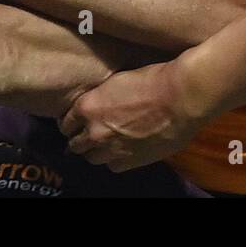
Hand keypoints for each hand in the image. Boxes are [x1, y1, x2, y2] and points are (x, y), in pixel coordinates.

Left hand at [58, 62, 203, 172]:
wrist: (180, 97)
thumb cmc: (152, 79)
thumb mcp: (116, 81)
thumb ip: (101, 98)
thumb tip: (98, 105)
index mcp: (87, 107)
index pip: (65, 123)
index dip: (70, 123)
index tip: (75, 121)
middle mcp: (94, 132)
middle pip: (75, 145)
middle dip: (79, 139)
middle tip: (88, 134)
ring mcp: (112, 150)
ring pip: (92, 158)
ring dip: (96, 151)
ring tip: (105, 144)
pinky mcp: (131, 162)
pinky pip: (113, 167)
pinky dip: (115, 160)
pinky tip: (122, 151)